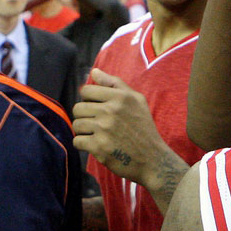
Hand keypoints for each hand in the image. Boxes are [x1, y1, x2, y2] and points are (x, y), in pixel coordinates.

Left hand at [73, 69, 178, 190]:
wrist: (153, 159)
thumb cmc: (143, 128)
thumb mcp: (137, 101)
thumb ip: (115, 84)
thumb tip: (94, 72)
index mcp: (121, 97)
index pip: (86, 90)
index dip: (90, 100)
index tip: (99, 109)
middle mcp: (111, 111)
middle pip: (78, 108)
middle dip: (85, 117)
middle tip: (99, 125)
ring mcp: (104, 129)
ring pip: (77, 124)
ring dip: (85, 131)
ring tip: (99, 135)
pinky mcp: (98, 146)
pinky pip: (77, 141)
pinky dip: (85, 145)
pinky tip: (98, 145)